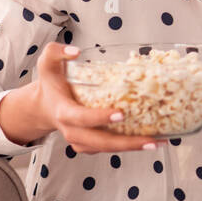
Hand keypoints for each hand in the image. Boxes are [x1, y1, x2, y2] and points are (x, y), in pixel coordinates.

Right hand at [29, 44, 158, 153]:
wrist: (44, 107)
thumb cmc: (52, 84)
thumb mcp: (47, 64)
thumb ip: (56, 52)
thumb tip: (75, 51)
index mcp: (63, 112)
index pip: (81, 117)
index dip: (99, 117)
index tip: (120, 113)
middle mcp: (72, 130)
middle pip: (99, 141)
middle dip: (126, 143)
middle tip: (150, 140)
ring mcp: (81, 141)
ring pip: (107, 149)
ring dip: (132, 147)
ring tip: (157, 142)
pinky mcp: (89, 146)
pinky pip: (109, 149)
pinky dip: (128, 147)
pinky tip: (148, 140)